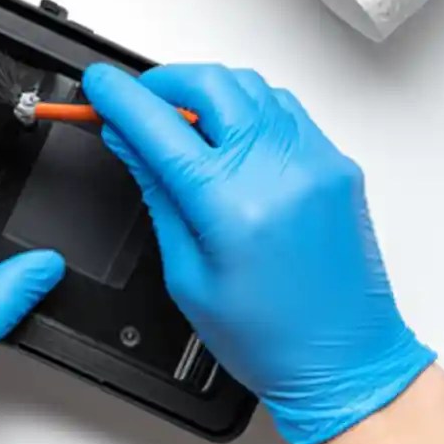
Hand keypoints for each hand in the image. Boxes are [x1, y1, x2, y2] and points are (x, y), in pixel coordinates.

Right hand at [83, 63, 434, 443]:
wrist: (344, 361)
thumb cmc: (270, 337)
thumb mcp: (187, 273)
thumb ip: (157, 194)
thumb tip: (128, 141)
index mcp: (232, 205)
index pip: (160, 125)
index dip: (120, 97)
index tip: (99, 86)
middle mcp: (279, 171)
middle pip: (209, 83)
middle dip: (162, 82)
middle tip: (136, 102)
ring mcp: (314, 161)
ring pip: (249, 85)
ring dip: (206, 90)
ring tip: (180, 121)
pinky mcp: (336, 164)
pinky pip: (284, 108)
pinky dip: (247, 106)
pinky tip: (228, 133)